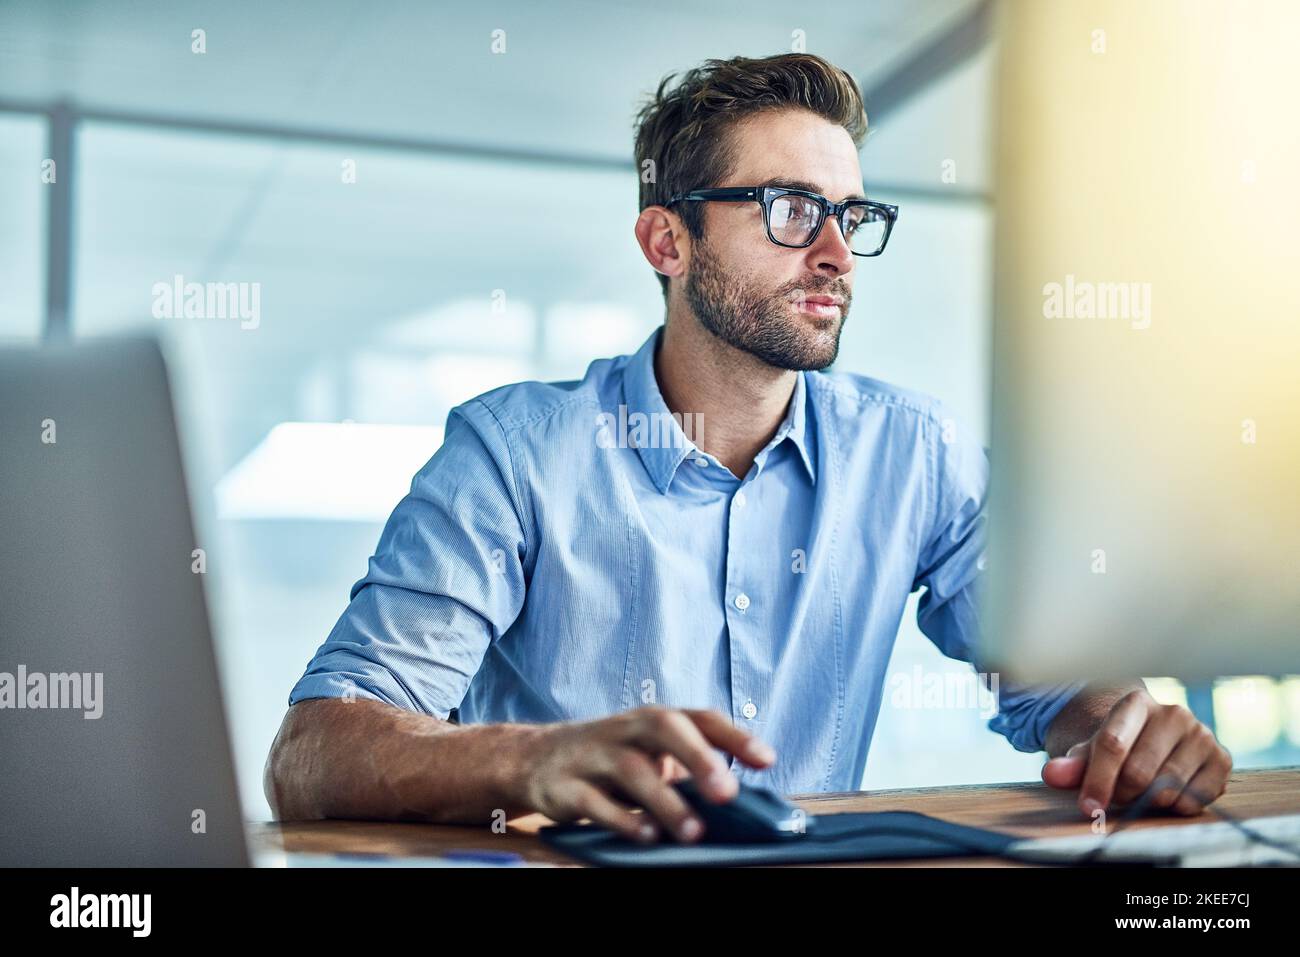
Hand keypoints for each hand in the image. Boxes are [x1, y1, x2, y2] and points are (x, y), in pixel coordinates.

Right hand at [516, 705, 775, 843]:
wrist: (535, 758)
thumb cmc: (612, 759)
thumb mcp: (650, 754)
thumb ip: (689, 771)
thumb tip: (743, 803)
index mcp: (655, 720)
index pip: (701, 718)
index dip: (735, 737)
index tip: (767, 761)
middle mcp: (627, 730)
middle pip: (666, 729)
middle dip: (699, 758)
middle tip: (727, 794)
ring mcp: (595, 755)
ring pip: (633, 770)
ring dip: (666, 801)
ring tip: (693, 832)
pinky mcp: (566, 786)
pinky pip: (595, 801)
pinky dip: (622, 819)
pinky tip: (646, 836)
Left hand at [1041, 689, 1231, 818]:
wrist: (1157, 742)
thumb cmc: (1121, 747)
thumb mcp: (1091, 751)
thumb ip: (1072, 764)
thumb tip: (1052, 774)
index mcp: (1135, 702)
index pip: (1112, 744)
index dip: (1097, 781)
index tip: (1088, 807)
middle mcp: (1173, 713)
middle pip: (1138, 772)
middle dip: (1122, 793)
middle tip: (1119, 795)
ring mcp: (1201, 734)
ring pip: (1166, 788)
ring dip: (1148, 802)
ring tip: (1143, 791)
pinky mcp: (1222, 758)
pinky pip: (1195, 799)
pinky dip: (1177, 807)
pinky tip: (1170, 793)